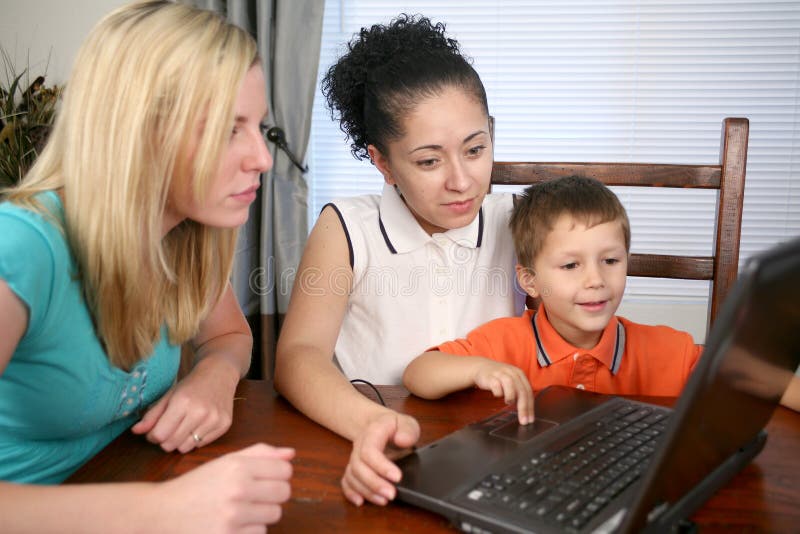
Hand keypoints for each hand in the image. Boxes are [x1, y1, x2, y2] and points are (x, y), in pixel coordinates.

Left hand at [131, 367, 237, 452]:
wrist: (220, 373)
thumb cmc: (191, 385)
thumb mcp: (169, 396)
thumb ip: (151, 415)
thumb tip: (135, 431)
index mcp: (182, 402)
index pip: (159, 435)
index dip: (153, 435)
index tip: (155, 430)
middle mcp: (200, 412)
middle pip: (171, 444)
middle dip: (165, 440)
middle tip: (168, 429)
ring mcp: (214, 419)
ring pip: (186, 447)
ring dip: (180, 441)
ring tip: (184, 427)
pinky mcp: (224, 425)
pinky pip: (201, 445)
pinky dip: (195, 439)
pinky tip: (198, 425)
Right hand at [153, 443, 294, 533]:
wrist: (162, 513)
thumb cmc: (197, 486)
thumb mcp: (225, 462)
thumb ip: (259, 454)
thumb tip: (291, 453)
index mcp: (238, 466)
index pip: (284, 470)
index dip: (278, 474)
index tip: (265, 478)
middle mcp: (238, 489)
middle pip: (284, 492)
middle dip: (272, 494)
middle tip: (254, 496)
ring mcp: (234, 516)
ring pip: (274, 515)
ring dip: (261, 514)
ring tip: (240, 510)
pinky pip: (259, 533)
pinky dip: (249, 530)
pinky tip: (233, 524)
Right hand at [341, 411, 419, 505]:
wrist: (381, 425)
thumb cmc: (396, 427)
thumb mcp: (408, 423)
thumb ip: (408, 430)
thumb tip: (402, 440)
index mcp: (373, 431)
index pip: (370, 450)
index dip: (381, 466)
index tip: (397, 478)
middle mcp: (360, 444)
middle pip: (358, 465)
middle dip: (374, 483)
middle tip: (391, 494)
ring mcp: (355, 456)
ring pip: (352, 475)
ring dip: (366, 491)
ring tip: (384, 500)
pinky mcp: (354, 467)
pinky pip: (346, 480)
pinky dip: (350, 492)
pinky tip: (360, 501)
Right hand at [473, 360, 534, 423]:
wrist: (481, 367)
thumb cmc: (498, 377)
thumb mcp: (511, 381)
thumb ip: (519, 392)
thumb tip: (527, 410)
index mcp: (520, 374)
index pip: (529, 392)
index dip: (530, 407)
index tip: (530, 420)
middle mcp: (512, 373)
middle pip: (521, 391)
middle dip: (523, 408)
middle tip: (523, 420)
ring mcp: (501, 373)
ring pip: (510, 385)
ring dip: (511, 397)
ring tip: (508, 402)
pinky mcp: (490, 376)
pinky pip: (496, 386)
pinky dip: (498, 393)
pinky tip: (497, 394)